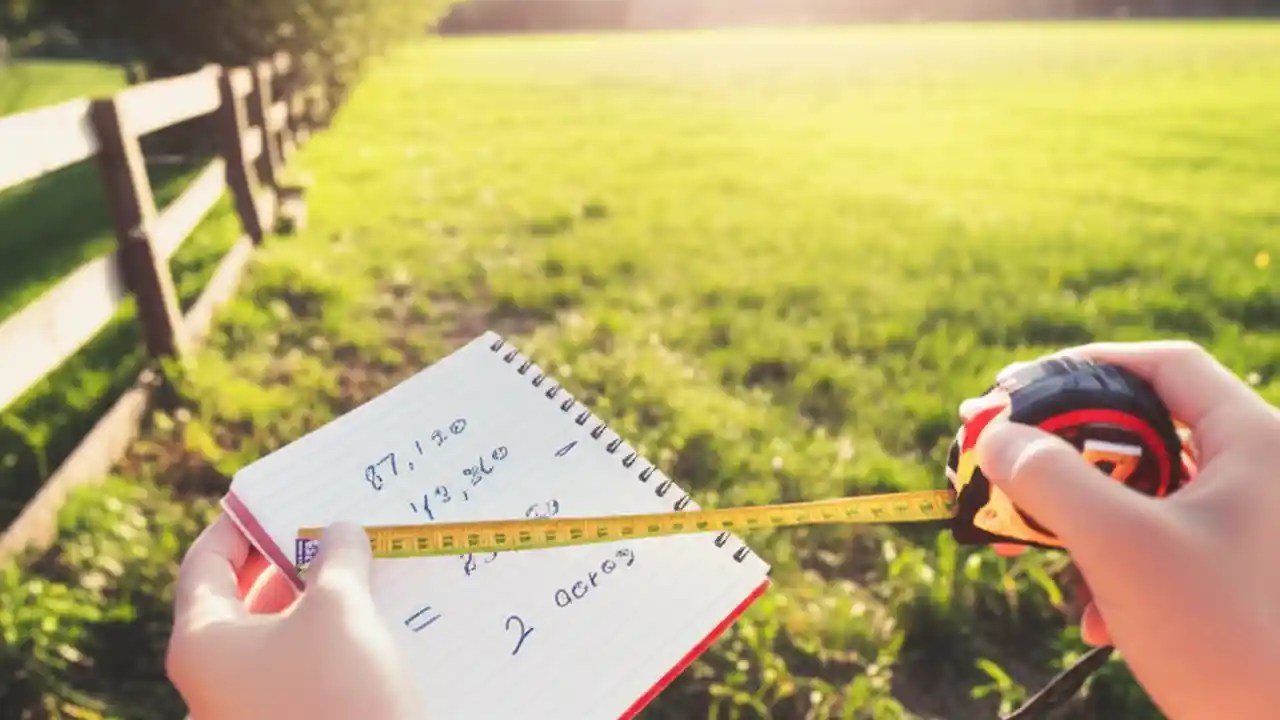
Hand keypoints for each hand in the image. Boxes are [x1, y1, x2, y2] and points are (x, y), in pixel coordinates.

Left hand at [166, 517, 421, 719]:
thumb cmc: (338, 692)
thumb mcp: (340, 609)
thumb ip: (336, 559)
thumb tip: (339, 533)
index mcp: (202, 641)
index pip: (204, 562)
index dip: (239, 523)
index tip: (276, 496)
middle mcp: (213, 677)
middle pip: (242, 598)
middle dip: (290, 558)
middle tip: (331, 523)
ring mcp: (249, 706)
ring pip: (277, 634)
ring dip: (318, 596)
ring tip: (362, 560)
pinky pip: (300, 666)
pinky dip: (329, 635)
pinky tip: (375, 612)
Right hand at [965, 341, 1279, 719]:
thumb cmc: (1228, 638)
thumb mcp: (1122, 547)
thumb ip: (1051, 479)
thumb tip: (995, 435)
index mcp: (1255, 443)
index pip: (1168, 365)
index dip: (1089, 364)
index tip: (1023, 385)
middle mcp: (1260, 474)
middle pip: (1148, 429)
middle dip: (1070, 454)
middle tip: (1007, 459)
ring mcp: (1251, 527)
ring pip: (1148, 493)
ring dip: (1084, 519)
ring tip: (1031, 548)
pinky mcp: (1238, 575)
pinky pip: (1164, 544)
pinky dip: (1117, 567)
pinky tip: (1094, 617)